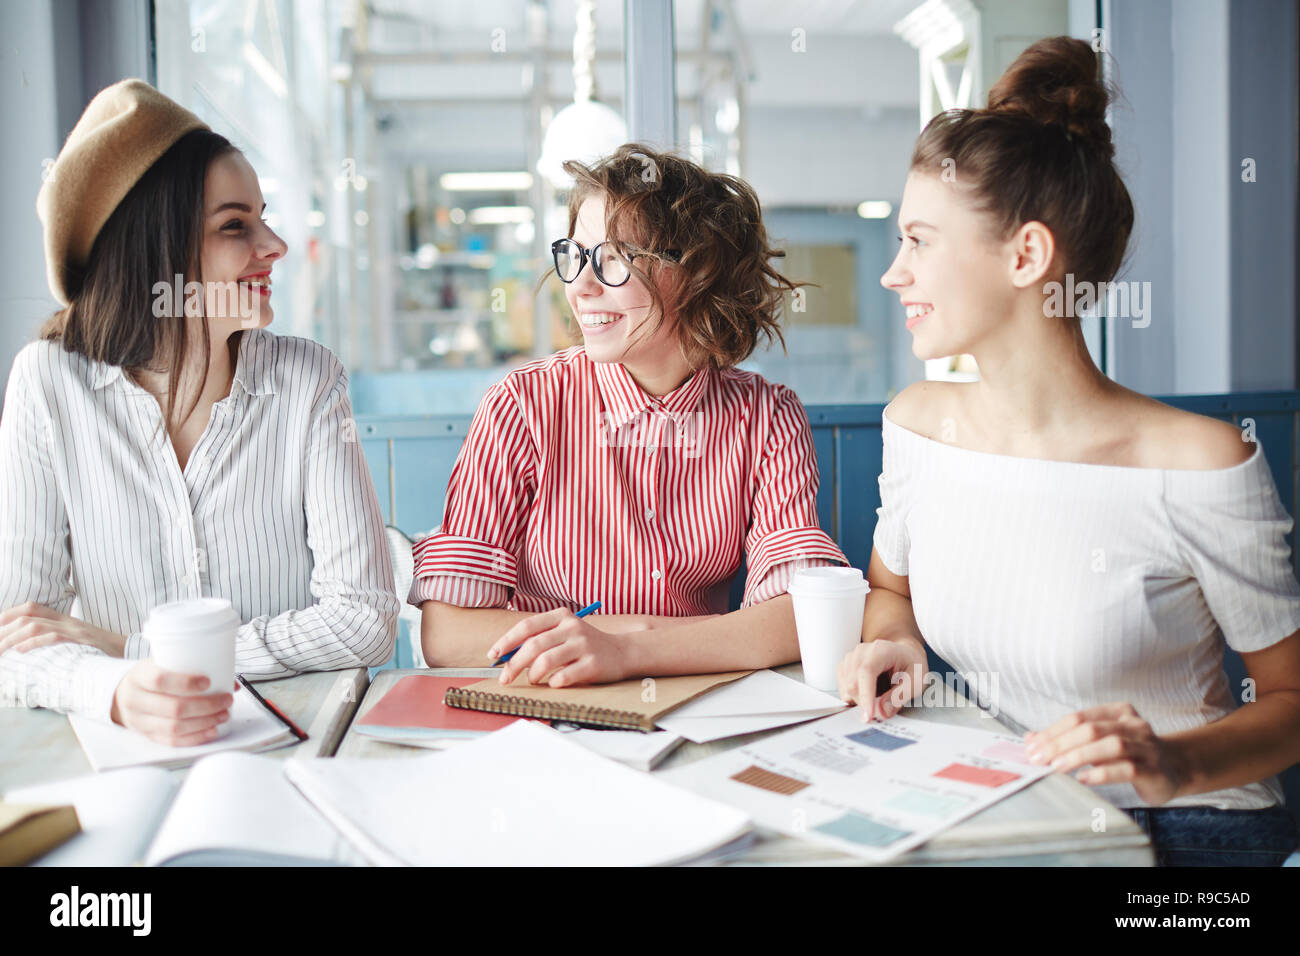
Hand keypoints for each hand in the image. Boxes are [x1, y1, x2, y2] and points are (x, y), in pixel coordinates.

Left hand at [0, 602, 126, 657]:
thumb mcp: (79, 641)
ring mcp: (74, 631)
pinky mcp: (82, 642)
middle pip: (28, 617)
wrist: (129, 654)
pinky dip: (33, 643)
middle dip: (4, 631)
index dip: (9, 614)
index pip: (32, 608)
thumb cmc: (102, 652)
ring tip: (0, 651)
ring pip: (35, 626)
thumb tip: (32, 651)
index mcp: (65, 620)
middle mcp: (67, 622)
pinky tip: (20, 651)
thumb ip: (58, 641)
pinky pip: (53, 637)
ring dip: (12, 638)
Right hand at [110, 661, 235, 746]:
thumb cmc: (150, 676)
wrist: (122, 695)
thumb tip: (230, 681)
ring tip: (223, 714)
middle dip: (206, 706)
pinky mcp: (147, 736)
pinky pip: (172, 741)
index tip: (208, 682)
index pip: (160, 680)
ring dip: (204, 722)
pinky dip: (195, 737)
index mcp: (138, 677)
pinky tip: (211, 730)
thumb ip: (191, 668)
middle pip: (172, 708)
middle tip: (226, 700)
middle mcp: (135, 700)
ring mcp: (140, 721)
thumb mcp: (162, 664)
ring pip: (174, 727)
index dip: (185, 683)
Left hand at [488, 608, 632, 686]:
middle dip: (513, 664)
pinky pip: (564, 676)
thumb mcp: (564, 632)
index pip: (526, 626)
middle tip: (505, 678)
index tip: (493, 655)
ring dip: (533, 674)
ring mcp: (584, 645)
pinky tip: (554, 682)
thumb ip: (539, 638)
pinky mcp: (593, 663)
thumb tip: (505, 655)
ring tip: (533, 680)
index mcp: (561, 616)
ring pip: (546, 661)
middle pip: (533, 645)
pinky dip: (553, 682)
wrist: (621, 652)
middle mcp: (572, 627)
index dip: (506, 641)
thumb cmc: (585, 645)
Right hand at [836, 635, 926, 721]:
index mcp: (881, 650)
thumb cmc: (911, 665)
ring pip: (846, 689)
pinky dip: (854, 697)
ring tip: (879, 695)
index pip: (866, 671)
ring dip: (860, 700)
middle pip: (853, 683)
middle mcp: (861, 652)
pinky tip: (868, 693)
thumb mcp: (916, 682)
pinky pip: (843, 689)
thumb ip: (899, 697)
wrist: (904, 655)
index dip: (865, 695)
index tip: (868, 716)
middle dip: (865, 703)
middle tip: (883, 708)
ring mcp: (850, 659)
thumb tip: (882, 711)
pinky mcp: (844, 668)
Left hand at [1025, 703, 1189, 805]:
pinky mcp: (1154, 770)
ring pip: (1110, 745)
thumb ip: (1067, 739)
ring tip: (1056, 768)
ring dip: (1079, 756)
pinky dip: (1102, 773)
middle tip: (1039, 759)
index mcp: (1118, 712)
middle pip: (1091, 729)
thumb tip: (1029, 740)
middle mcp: (1134, 726)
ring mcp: (1146, 747)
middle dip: (1060, 744)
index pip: (1079, 717)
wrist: (1177, 768)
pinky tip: (1084, 779)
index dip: (1053, 732)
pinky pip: (1127, 769)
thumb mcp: (1099, 742)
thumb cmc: (1131, 753)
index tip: (1032, 748)